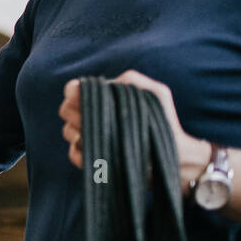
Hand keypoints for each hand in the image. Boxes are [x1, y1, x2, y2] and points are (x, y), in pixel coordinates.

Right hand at [60, 70, 210, 186]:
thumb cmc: (164, 122)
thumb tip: (102, 85)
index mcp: (102, 99)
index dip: (74, 94)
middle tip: (100, 121)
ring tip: (106, 139)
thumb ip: (131, 80)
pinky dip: (82, 155)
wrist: (176, 156)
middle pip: (65, 110)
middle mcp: (92, 117)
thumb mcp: (155, 93)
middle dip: (78, 114)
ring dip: (82, 134)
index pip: (72, 90)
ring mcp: (91, 139)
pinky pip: (73, 155)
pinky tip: (101, 155)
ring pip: (67, 132)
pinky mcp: (92, 160)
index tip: (86, 100)